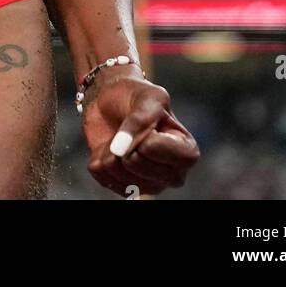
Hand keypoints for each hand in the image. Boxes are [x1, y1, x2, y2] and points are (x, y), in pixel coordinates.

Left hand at [83, 69, 199, 196]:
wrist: (110, 101)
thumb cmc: (137, 97)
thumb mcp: (148, 97)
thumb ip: (140, 121)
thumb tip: (120, 151)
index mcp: (186, 152)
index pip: (178, 158)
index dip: (152, 141)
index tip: (145, 124)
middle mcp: (171, 175)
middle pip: (138, 163)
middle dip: (126, 140)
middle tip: (131, 128)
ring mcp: (147, 185)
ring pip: (117, 170)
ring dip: (110, 148)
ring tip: (120, 137)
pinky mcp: (123, 189)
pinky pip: (102, 176)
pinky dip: (99, 156)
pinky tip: (110, 147)